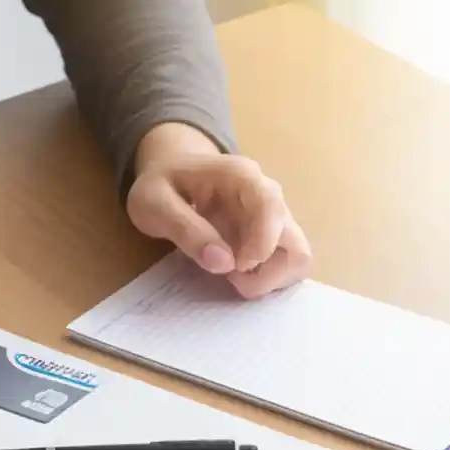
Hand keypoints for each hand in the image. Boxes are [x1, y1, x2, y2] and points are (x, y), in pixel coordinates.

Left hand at [127, 123, 313, 298]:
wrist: (172, 172)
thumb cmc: (161, 184)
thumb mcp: (153, 203)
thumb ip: (185, 229)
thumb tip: (222, 263)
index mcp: (242, 177)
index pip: (271, 207)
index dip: (261, 244)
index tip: (236, 267)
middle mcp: (268, 195)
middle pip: (295, 243)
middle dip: (268, 273)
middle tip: (231, 277)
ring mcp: (273, 217)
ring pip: (296, 257)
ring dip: (269, 277)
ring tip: (233, 276)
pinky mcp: (271, 236)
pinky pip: (285, 263)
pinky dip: (266, 276)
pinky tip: (236, 273)